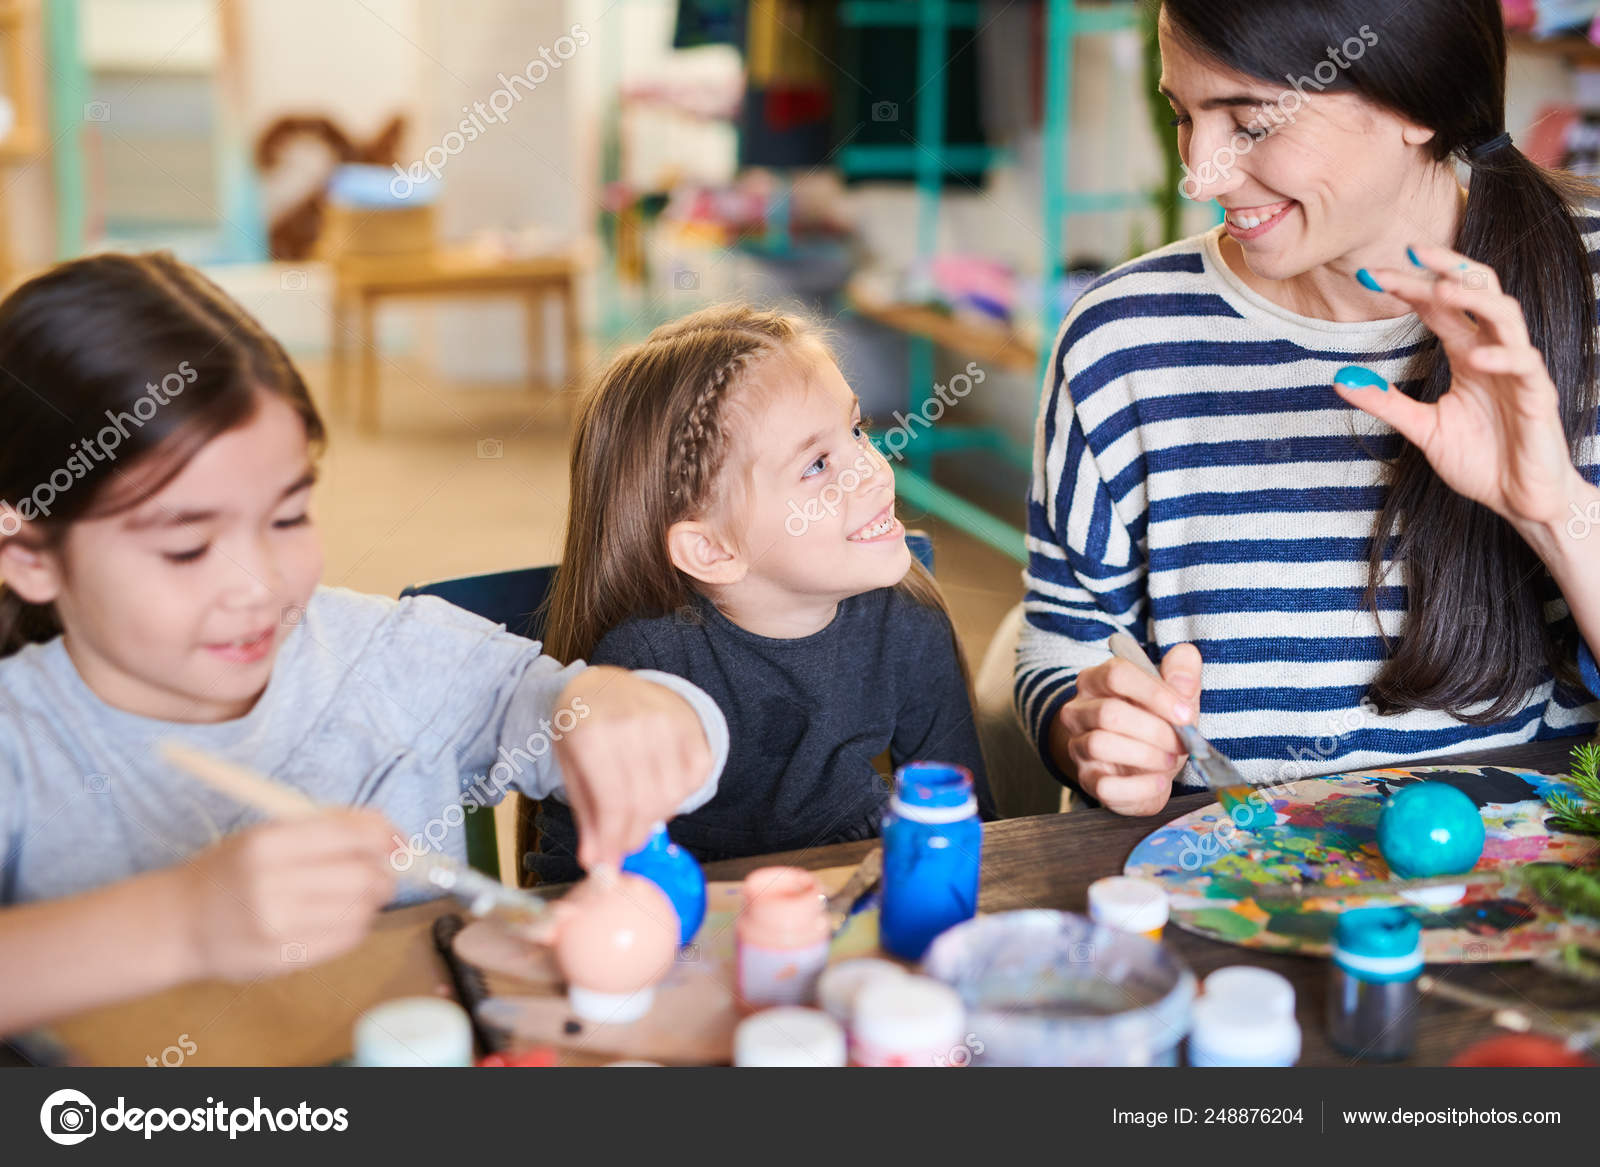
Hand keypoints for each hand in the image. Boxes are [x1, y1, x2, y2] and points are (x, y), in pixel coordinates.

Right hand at [176, 810, 396, 981]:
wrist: (179, 923)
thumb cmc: (231, 871)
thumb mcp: (267, 833)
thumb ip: (326, 827)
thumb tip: (390, 833)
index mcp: (268, 842)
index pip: (352, 835)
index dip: (387, 838)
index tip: (398, 843)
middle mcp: (271, 883)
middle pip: (365, 876)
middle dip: (386, 873)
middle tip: (381, 873)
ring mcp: (276, 926)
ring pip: (362, 910)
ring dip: (370, 901)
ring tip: (354, 895)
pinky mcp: (282, 959)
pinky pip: (347, 939)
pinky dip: (356, 925)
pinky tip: (340, 917)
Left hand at [553, 666, 712, 870]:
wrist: (606, 686)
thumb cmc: (584, 730)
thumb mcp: (571, 767)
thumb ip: (587, 816)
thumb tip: (597, 862)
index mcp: (593, 733)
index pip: (614, 803)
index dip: (613, 841)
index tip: (608, 863)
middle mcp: (633, 724)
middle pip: (645, 804)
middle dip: (632, 837)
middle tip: (622, 845)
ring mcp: (667, 722)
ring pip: (672, 796)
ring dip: (655, 818)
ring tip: (636, 812)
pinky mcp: (691, 727)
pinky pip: (695, 780)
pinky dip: (678, 796)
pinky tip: (657, 788)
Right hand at [1050, 643, 1202, 815]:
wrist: (1137, 765)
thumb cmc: (1154, 724)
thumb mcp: (1174, 696)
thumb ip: (1182, 674)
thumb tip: (1185, 664)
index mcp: (1097, 680)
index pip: (1117, 674)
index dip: (1155, 694)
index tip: (1185, 714)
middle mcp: (1079, 710)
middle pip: (1109, 713)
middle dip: (1155, 730)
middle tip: (1183, 742)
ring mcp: (1078, 746)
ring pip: (1100, 745)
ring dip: (1147, 755)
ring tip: (1170, 760)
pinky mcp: (1086, 780)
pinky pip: (1105, 785)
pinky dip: (1140, 786)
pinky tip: (1158, 781)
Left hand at [1335, 245, 1586, 530]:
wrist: (1522, 500)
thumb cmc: (1481, 460)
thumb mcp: (1422, 429)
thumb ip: (1386, 402)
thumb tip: (1339, 379)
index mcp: (1467, 353)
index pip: (1438, 306)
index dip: (1407, 287)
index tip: (1368, 275)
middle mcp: (1493, 351)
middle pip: (1476, 291)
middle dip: (1445, 268)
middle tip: (1408, 252)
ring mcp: (1518, 370)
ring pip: (1507, 315)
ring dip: (1475, 299)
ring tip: (1440, 290)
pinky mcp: (1538, 396)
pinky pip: (1525, 365)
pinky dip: (1502, 356)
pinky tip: (1476, 356)